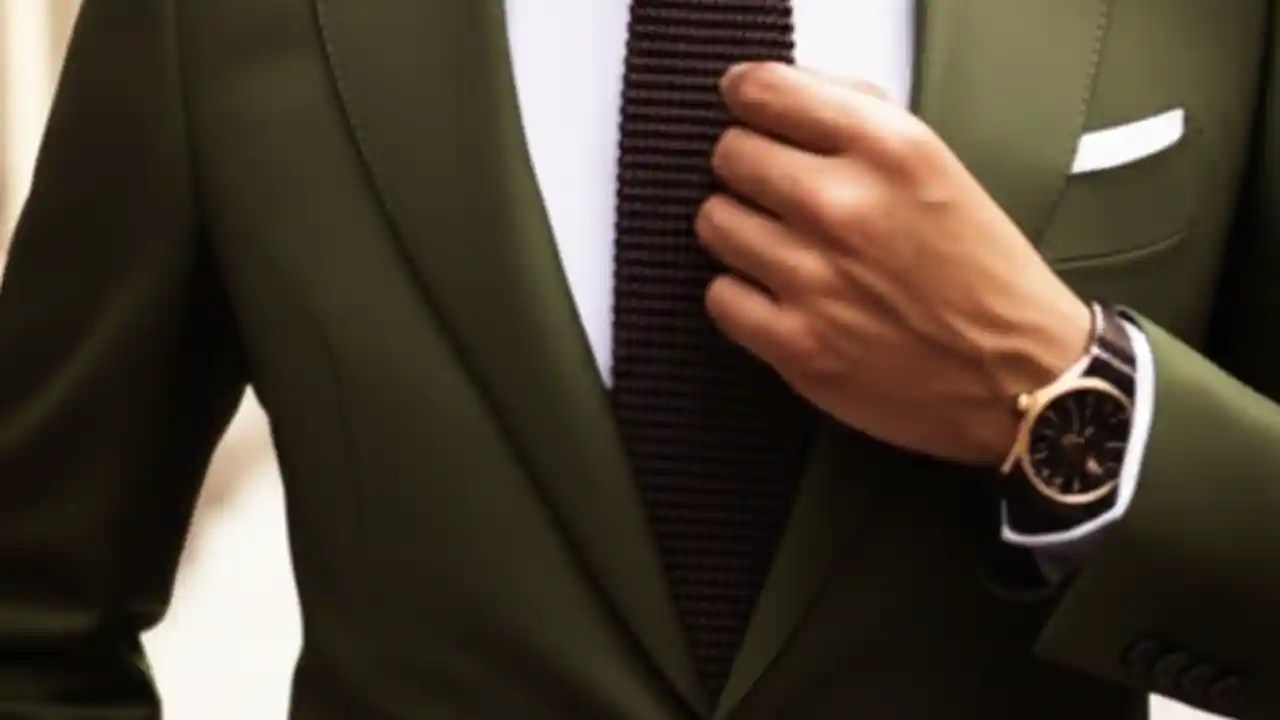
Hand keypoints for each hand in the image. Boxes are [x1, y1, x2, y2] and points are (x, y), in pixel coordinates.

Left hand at [698, 62, 1090, 465]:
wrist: (1020, 377)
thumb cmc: (982, 271)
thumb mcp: (939, 165)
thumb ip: (860, 118)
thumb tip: (783, 99)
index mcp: (888, 149)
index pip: (766, 92)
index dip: (748, 99)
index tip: (750, 112)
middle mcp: (844, 206)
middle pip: (731, 156)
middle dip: (748, 169)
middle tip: (774, 192)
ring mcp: (814, 278)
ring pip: (715, 223)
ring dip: (739, 231)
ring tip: (781, 248)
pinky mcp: (795, 344)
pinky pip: (719, 295)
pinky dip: (741, 295)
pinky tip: (779, 297)